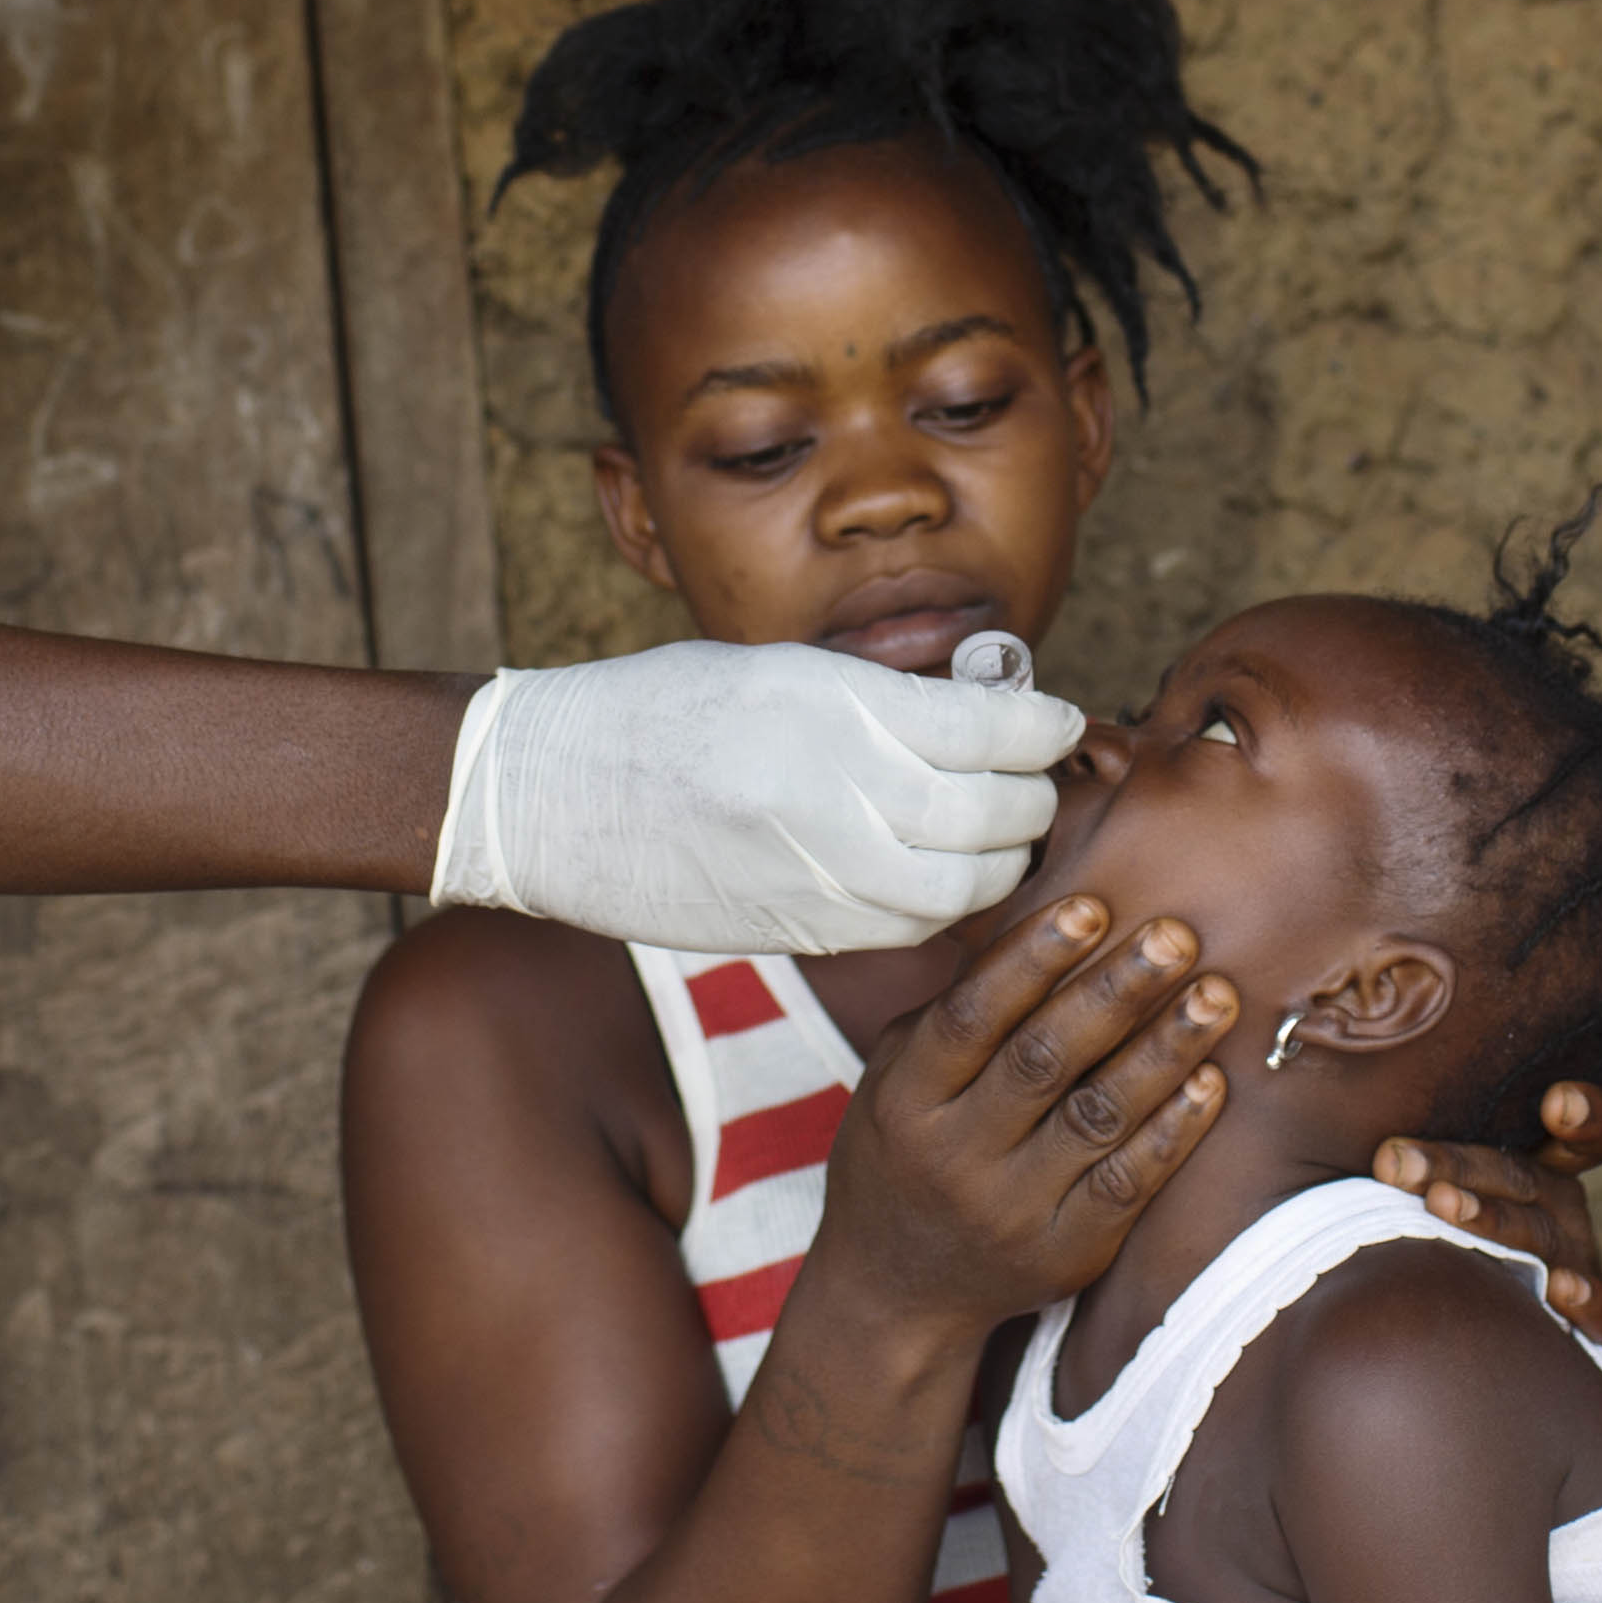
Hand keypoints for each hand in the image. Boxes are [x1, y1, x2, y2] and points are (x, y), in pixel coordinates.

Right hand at [431, 640, 1082, 952]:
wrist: (542, 795)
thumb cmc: (657, 713)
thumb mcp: (774, 671)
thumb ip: (879, 698)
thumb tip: (981, 715)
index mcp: (830, 706)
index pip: (992, 730)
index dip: (1046, 730)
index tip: (1059, 725)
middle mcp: (832, 791)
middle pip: (994, 816)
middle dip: (1034, 801)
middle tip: (1035, 786)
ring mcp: (813, 871)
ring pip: (963, 890)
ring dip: (1000, 866)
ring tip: (998, 841)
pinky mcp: (793, 929)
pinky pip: (906, 931)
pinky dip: (944, 909)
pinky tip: (937, 882)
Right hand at [814, 895, 1241, 1336]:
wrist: (895, 1291)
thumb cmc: (907, 1151)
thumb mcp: (899, 1078)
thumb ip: (958, 1011)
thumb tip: (1042, 924)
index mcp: (907, 1098)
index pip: (973, 1017)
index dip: (1033, 959)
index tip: (1092, 906)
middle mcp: (955, 1155)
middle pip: (1043, 1060)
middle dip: (1116, 991)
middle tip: (1176, 936)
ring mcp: (1012, 1209)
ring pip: (1098, 1117)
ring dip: (1164, 1051)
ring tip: (1217, 995)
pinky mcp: (1065, 1252)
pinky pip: (1129, 1184)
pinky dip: (1173, 1130)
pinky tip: (1212, 1080)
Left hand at [1372, 1080, 1601, 1343]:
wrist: (1512, 1348)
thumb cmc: (1453, 1248)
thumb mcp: (1442, 1190)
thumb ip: (1408, 1161)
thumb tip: (1355, 1140)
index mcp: (1534, 1165)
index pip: (1577, 1125)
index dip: (1580, 1111)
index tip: (1555, 1102)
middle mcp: (1561, 1205)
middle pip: (1518, 1176)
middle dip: (1455, 1165)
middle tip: (1391, 1161)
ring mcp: (1579, 1259)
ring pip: (1540, 1235)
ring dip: (1490, 1221)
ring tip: (1441, 1207)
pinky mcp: (1595, 1317)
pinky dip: (1592, 1301)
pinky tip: (1561, 1291)